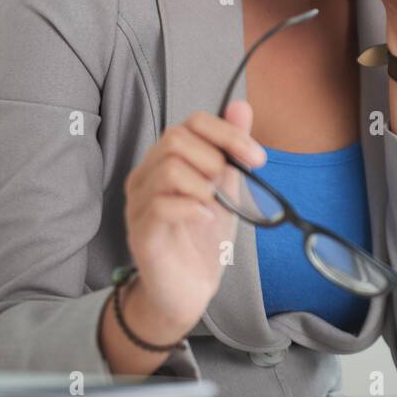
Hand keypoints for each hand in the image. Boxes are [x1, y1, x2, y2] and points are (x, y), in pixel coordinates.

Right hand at [122, 101, 265, 329]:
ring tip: (213, 205)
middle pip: (175, 138)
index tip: (258, 158)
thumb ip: (231, 150)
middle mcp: (146, 176)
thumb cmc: (203, 237)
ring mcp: (139, 204)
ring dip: (203, 184)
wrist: (188, 290)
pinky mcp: (140, 232)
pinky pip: (161, 204)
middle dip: (214, 157)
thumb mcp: (226, 188)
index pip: (191, 122)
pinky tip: (206, 219)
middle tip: (228, 185)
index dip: (228, 133)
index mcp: (167, 160)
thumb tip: (241, 105)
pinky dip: (193, 208)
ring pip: (168, 168)